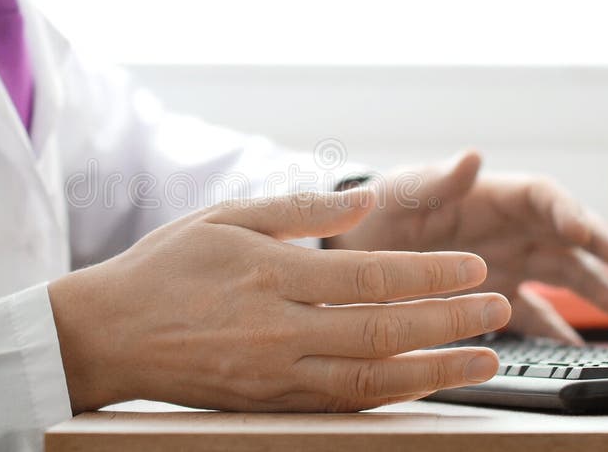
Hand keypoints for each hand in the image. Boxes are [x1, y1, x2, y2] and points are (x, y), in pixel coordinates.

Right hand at [48, 188, 510, 412]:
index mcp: (271, 274)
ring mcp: (274, 374)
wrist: (108, 333)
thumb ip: (298, 210)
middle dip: (451, 320)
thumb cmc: (165, 267)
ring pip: (372, 379)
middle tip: (499, 310)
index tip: (473, 269)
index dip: (431, 274)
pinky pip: (342, 405)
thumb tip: (366, 202)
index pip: (372, 276)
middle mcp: (279, 329)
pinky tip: (422, 386)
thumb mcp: (224, 217)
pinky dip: (391, 397)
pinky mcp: (267, 403)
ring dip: (435, 370)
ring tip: (484, 361)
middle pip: (384, 330)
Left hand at [325, 152, 607, 344]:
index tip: (586, 233)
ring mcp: (506, 266)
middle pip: (563, 235)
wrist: (356, 251)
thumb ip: (436, 181)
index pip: (542, 197)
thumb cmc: (381, 209)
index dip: (568, 211)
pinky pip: (532, 315)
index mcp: (490, 197)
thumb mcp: (402, 192)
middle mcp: (507, 230)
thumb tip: (472, 156)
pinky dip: (554, 331)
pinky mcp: (494, 299)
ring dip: (588, 288)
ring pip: (558, 274)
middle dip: (597, 247)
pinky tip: (574, 350)